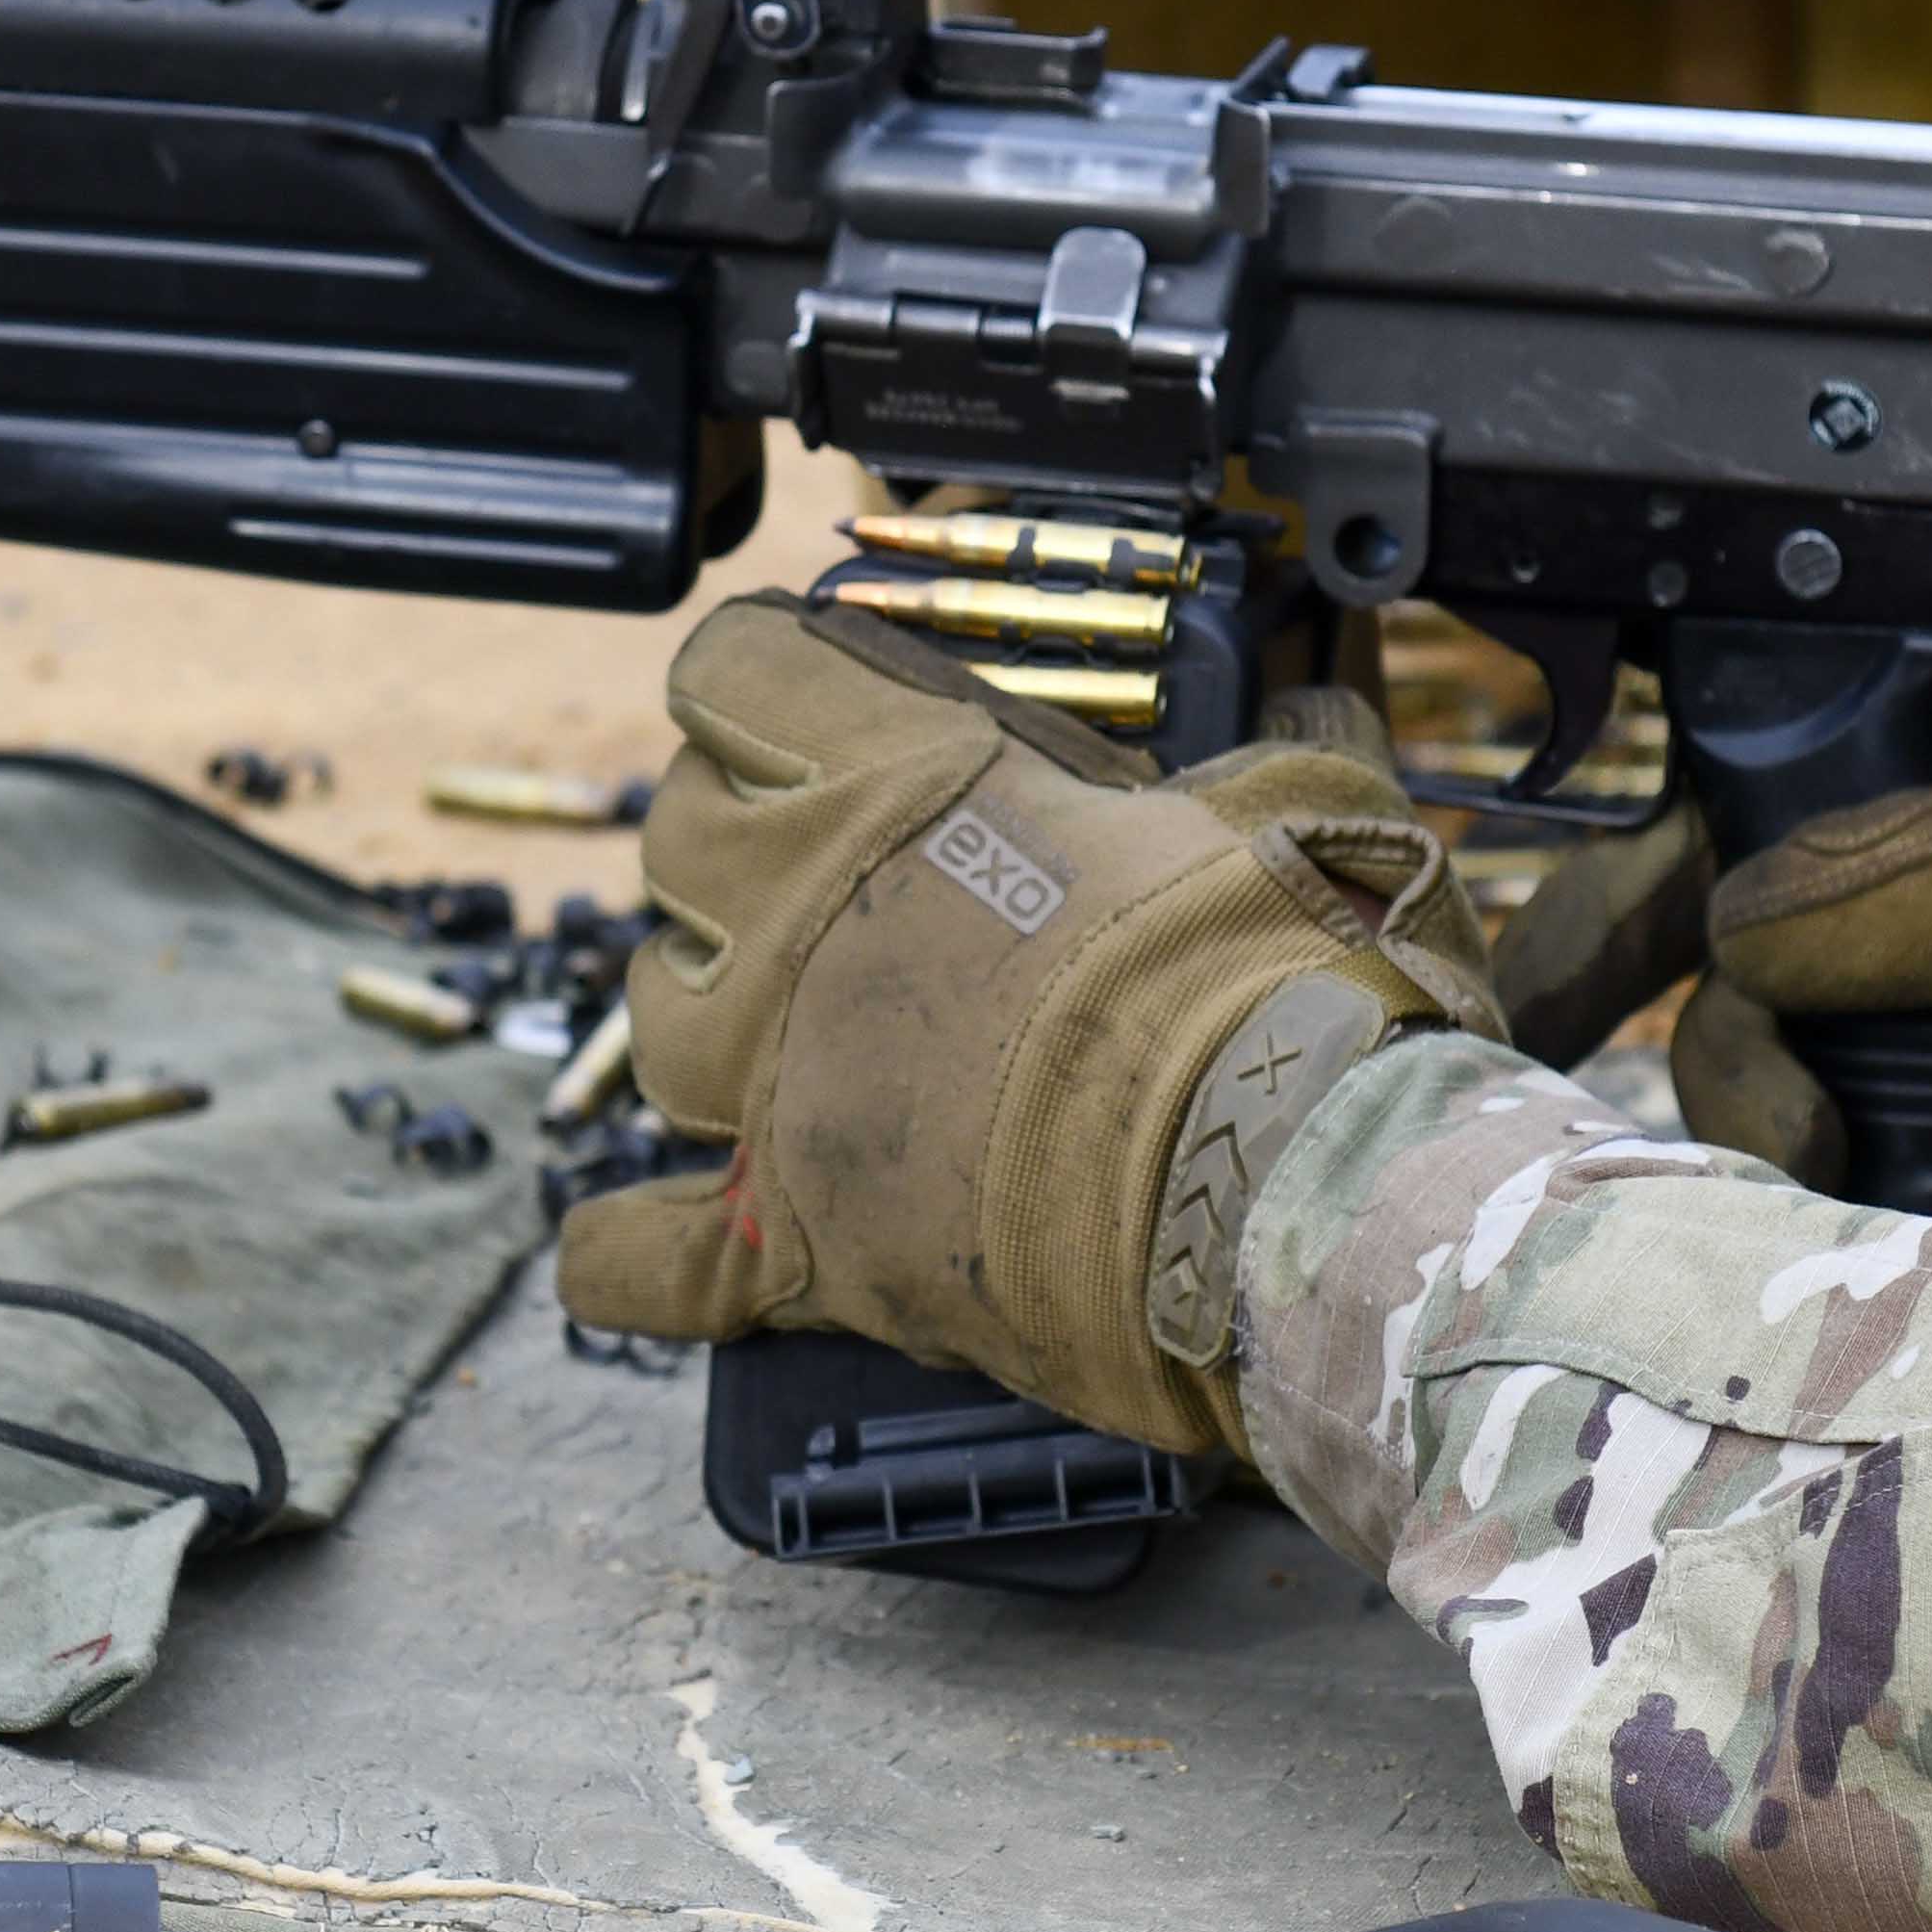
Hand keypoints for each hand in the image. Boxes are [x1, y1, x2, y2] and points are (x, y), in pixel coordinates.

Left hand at [551, 597, 1489, 1451]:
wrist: (1277, 1188)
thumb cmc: (1288, 983)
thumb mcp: (1292, 813)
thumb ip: (1264, 760)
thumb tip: (1320, 721)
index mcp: (897, 784)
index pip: (738, 672)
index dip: (768, 679)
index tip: (808, 694)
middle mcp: (801, 923)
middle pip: (676, 840)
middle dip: (731, 836)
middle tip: (822, 861)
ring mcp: (783, 1086)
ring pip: (655, 1022)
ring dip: (699, 1008)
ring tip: (771, 1018)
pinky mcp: (800, 1239)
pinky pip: (656, 1259)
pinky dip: (627, 1257)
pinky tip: (611, 1252)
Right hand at [1485, 649, 1931, 1248]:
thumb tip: (1736, 940)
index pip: (1740, 775)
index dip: (1641, 843)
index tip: (1546, 945)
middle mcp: (1919, 901)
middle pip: (1701, 936)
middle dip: (1622, 988)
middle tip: (1574, 1057)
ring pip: (1743, 1074)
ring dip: (1736, 1115)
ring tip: (1817, 1159)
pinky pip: (1819, 1199)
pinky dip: (1785, 1219)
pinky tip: (1799, 1232)